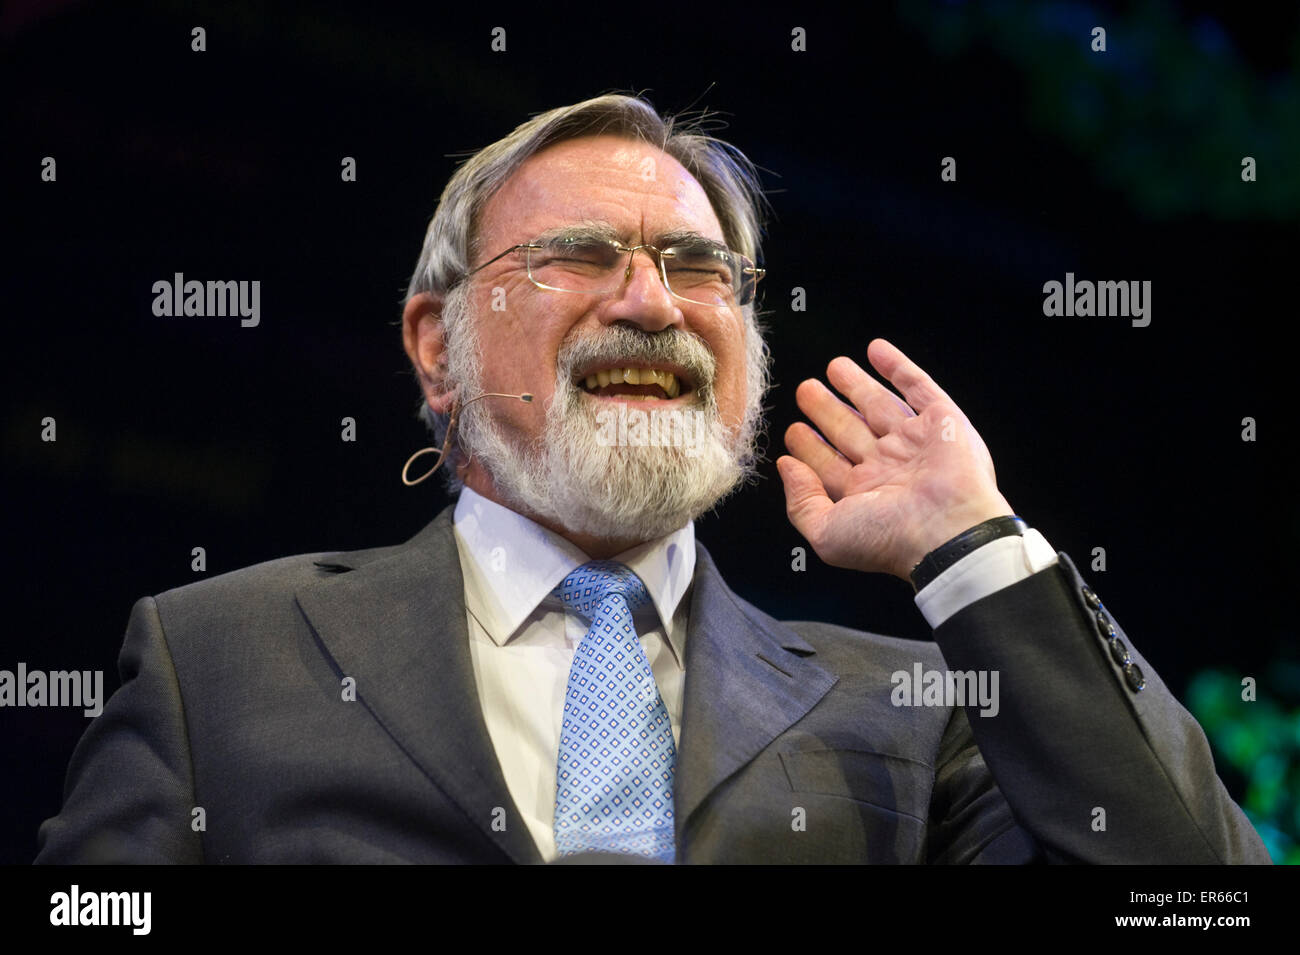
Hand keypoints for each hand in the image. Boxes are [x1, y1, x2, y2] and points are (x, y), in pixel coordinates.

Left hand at [776, 338, 1013, 581]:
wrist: (947, 530)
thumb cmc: (889, 538)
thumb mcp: (827, 534)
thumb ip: (801, 502)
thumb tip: (786, 468)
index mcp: (866, 495)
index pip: (830, 465)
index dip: (810, 448)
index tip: (792, 433)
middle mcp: (890, 468)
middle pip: (851, 431)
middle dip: (827, 411)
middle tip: (806, 391)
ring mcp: (916, 443)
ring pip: (880, 405)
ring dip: (857, 385)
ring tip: (834, 367)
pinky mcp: (942, 421)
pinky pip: (918, 386)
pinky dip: (897, 366)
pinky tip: (875, 350)